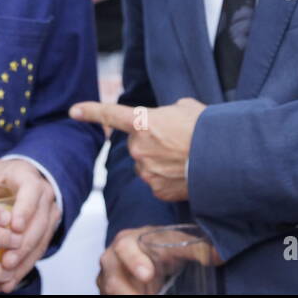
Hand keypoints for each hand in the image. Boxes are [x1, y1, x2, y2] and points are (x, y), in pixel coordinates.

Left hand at [0, 158, 60, 292]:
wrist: (13, 181)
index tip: (14, 227)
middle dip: (24, 245)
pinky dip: (23, 268)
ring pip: (42, 240)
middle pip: (39, 220)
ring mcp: (48, 212)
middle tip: (6, 263)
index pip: (31, 190)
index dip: (25, 209)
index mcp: (24, 174)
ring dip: (24, 262)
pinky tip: (8, 283)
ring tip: (5, 279)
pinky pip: (38, 252)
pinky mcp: (46, 231)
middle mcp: (42, 192)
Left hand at [70, 98, 205, 201]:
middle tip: (176, 140)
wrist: (224, 158)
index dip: (91, 111)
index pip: (111, 114)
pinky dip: (167, 178)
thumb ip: (167, 113)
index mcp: (143, 122)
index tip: (73, 110)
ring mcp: (146, 171)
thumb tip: (168, 120)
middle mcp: (139, 147)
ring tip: (185, 157)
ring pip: (146, 164)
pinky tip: (184, 172)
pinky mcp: (156, 190)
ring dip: (159, 161)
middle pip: (137, 144)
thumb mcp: (185, 108)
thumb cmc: (206, 128)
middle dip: (151, 142)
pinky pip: (156, 182)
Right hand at [96, 226, 224, 294]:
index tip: (148, 274)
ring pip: (112, 294)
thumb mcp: (177, 245)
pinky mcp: (111, 294)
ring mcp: (108, 281)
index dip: (134, 261)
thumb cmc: (160, 247)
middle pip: (113, 280)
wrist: (148, 255)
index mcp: (127, 241)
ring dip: (129, 297)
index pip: (124, 248)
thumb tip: (220, 256)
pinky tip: (150, 297)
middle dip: (127, 293)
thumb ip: (197, 249)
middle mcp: (112, 261)